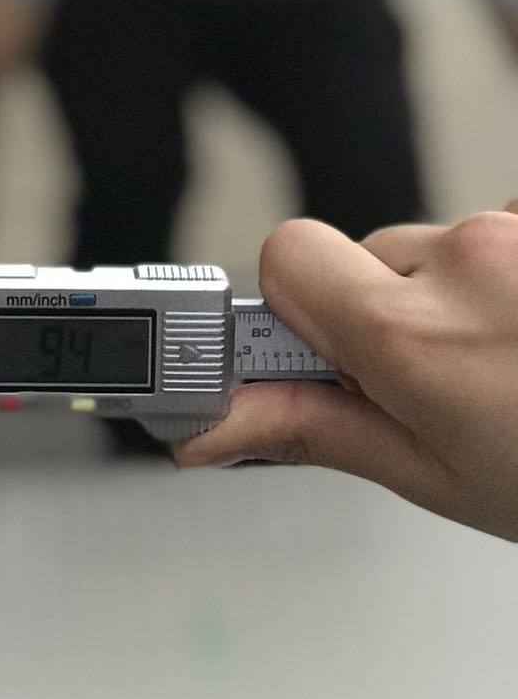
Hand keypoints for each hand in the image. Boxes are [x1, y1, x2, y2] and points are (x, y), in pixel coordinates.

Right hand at [175, 205, 517, 542]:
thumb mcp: (438, 474)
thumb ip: (316, 430)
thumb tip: (212, 428)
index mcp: (411, 332)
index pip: (285, 259)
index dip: (291, 309)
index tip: (300, 349)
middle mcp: (465, 256)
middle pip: (366, 257)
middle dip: (388, 312)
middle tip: (442, 382)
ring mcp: (515, 224)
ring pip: (440, 251)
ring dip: (459, 298)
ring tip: (513, 362)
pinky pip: (503, 228)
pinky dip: (510, 277)